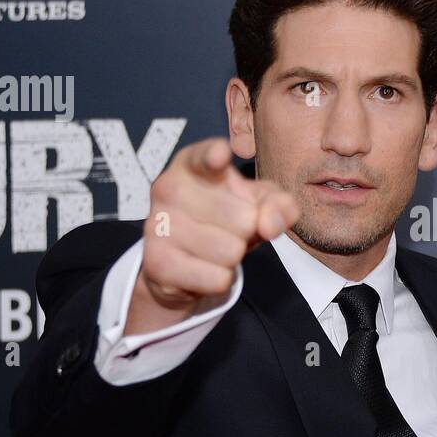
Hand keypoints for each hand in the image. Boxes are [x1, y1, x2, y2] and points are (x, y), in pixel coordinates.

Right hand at [126, 137, 299, 334]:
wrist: (184, 262)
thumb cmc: (226, 219)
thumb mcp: (258, 204)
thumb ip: (279, 205)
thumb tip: (270, 224)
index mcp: (192, 165)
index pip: (203, 157)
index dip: (214, 156)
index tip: (221, 157)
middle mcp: (168, 188)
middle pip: (243, 219)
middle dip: (248, 232)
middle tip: (230, 231)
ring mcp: (158, 225)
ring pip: (231, 251)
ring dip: (234, 257)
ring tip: (216, 249)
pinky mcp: (157, 263)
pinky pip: (217, 278)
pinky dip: (221, 280)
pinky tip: (204, 268)